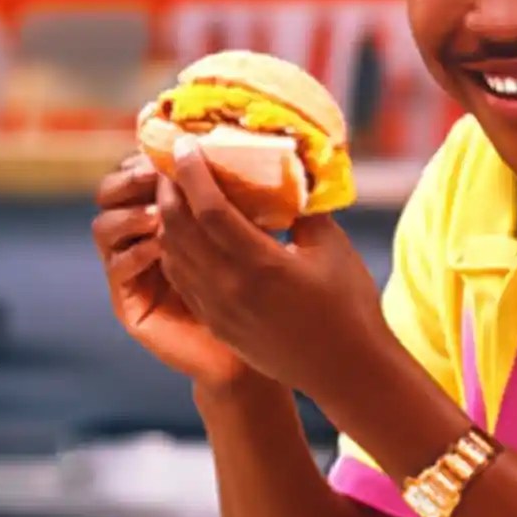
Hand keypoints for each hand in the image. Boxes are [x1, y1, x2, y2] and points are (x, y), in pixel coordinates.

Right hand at [92, 153, 254, 391]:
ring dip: (130, 213)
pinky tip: (158, 247)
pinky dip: (134, 253)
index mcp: (173, 214)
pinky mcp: (130, 301)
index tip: (178, 146)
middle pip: (112, 192)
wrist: (252, 352)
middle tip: (157, 172)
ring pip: (105, 226)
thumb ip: (252, 200)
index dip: (153, 156)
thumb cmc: (265, 290)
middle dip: (131, 177)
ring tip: (159, 212)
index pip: (145, 171)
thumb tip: (276, 157)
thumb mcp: (260, 235)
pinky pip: (118, 269)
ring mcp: (133, 269)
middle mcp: (144, 236)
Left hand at [156, 136, 385, 400]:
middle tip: (172, 162)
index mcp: (260, 264)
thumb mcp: (332, 249)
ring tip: (173, 193)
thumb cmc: (349, 306)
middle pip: (180, 229)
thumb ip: (302, 212)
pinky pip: (184, 280)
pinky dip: (176, 250)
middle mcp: (230, 287)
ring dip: (167, 220)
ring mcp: (220, 310)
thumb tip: (286, 180)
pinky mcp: (219, 324)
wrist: (347, 370)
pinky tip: (184, 235)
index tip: (184, 145)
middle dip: (170, 190)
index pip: (208, 209)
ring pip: (174, 255)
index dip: (192, 173)